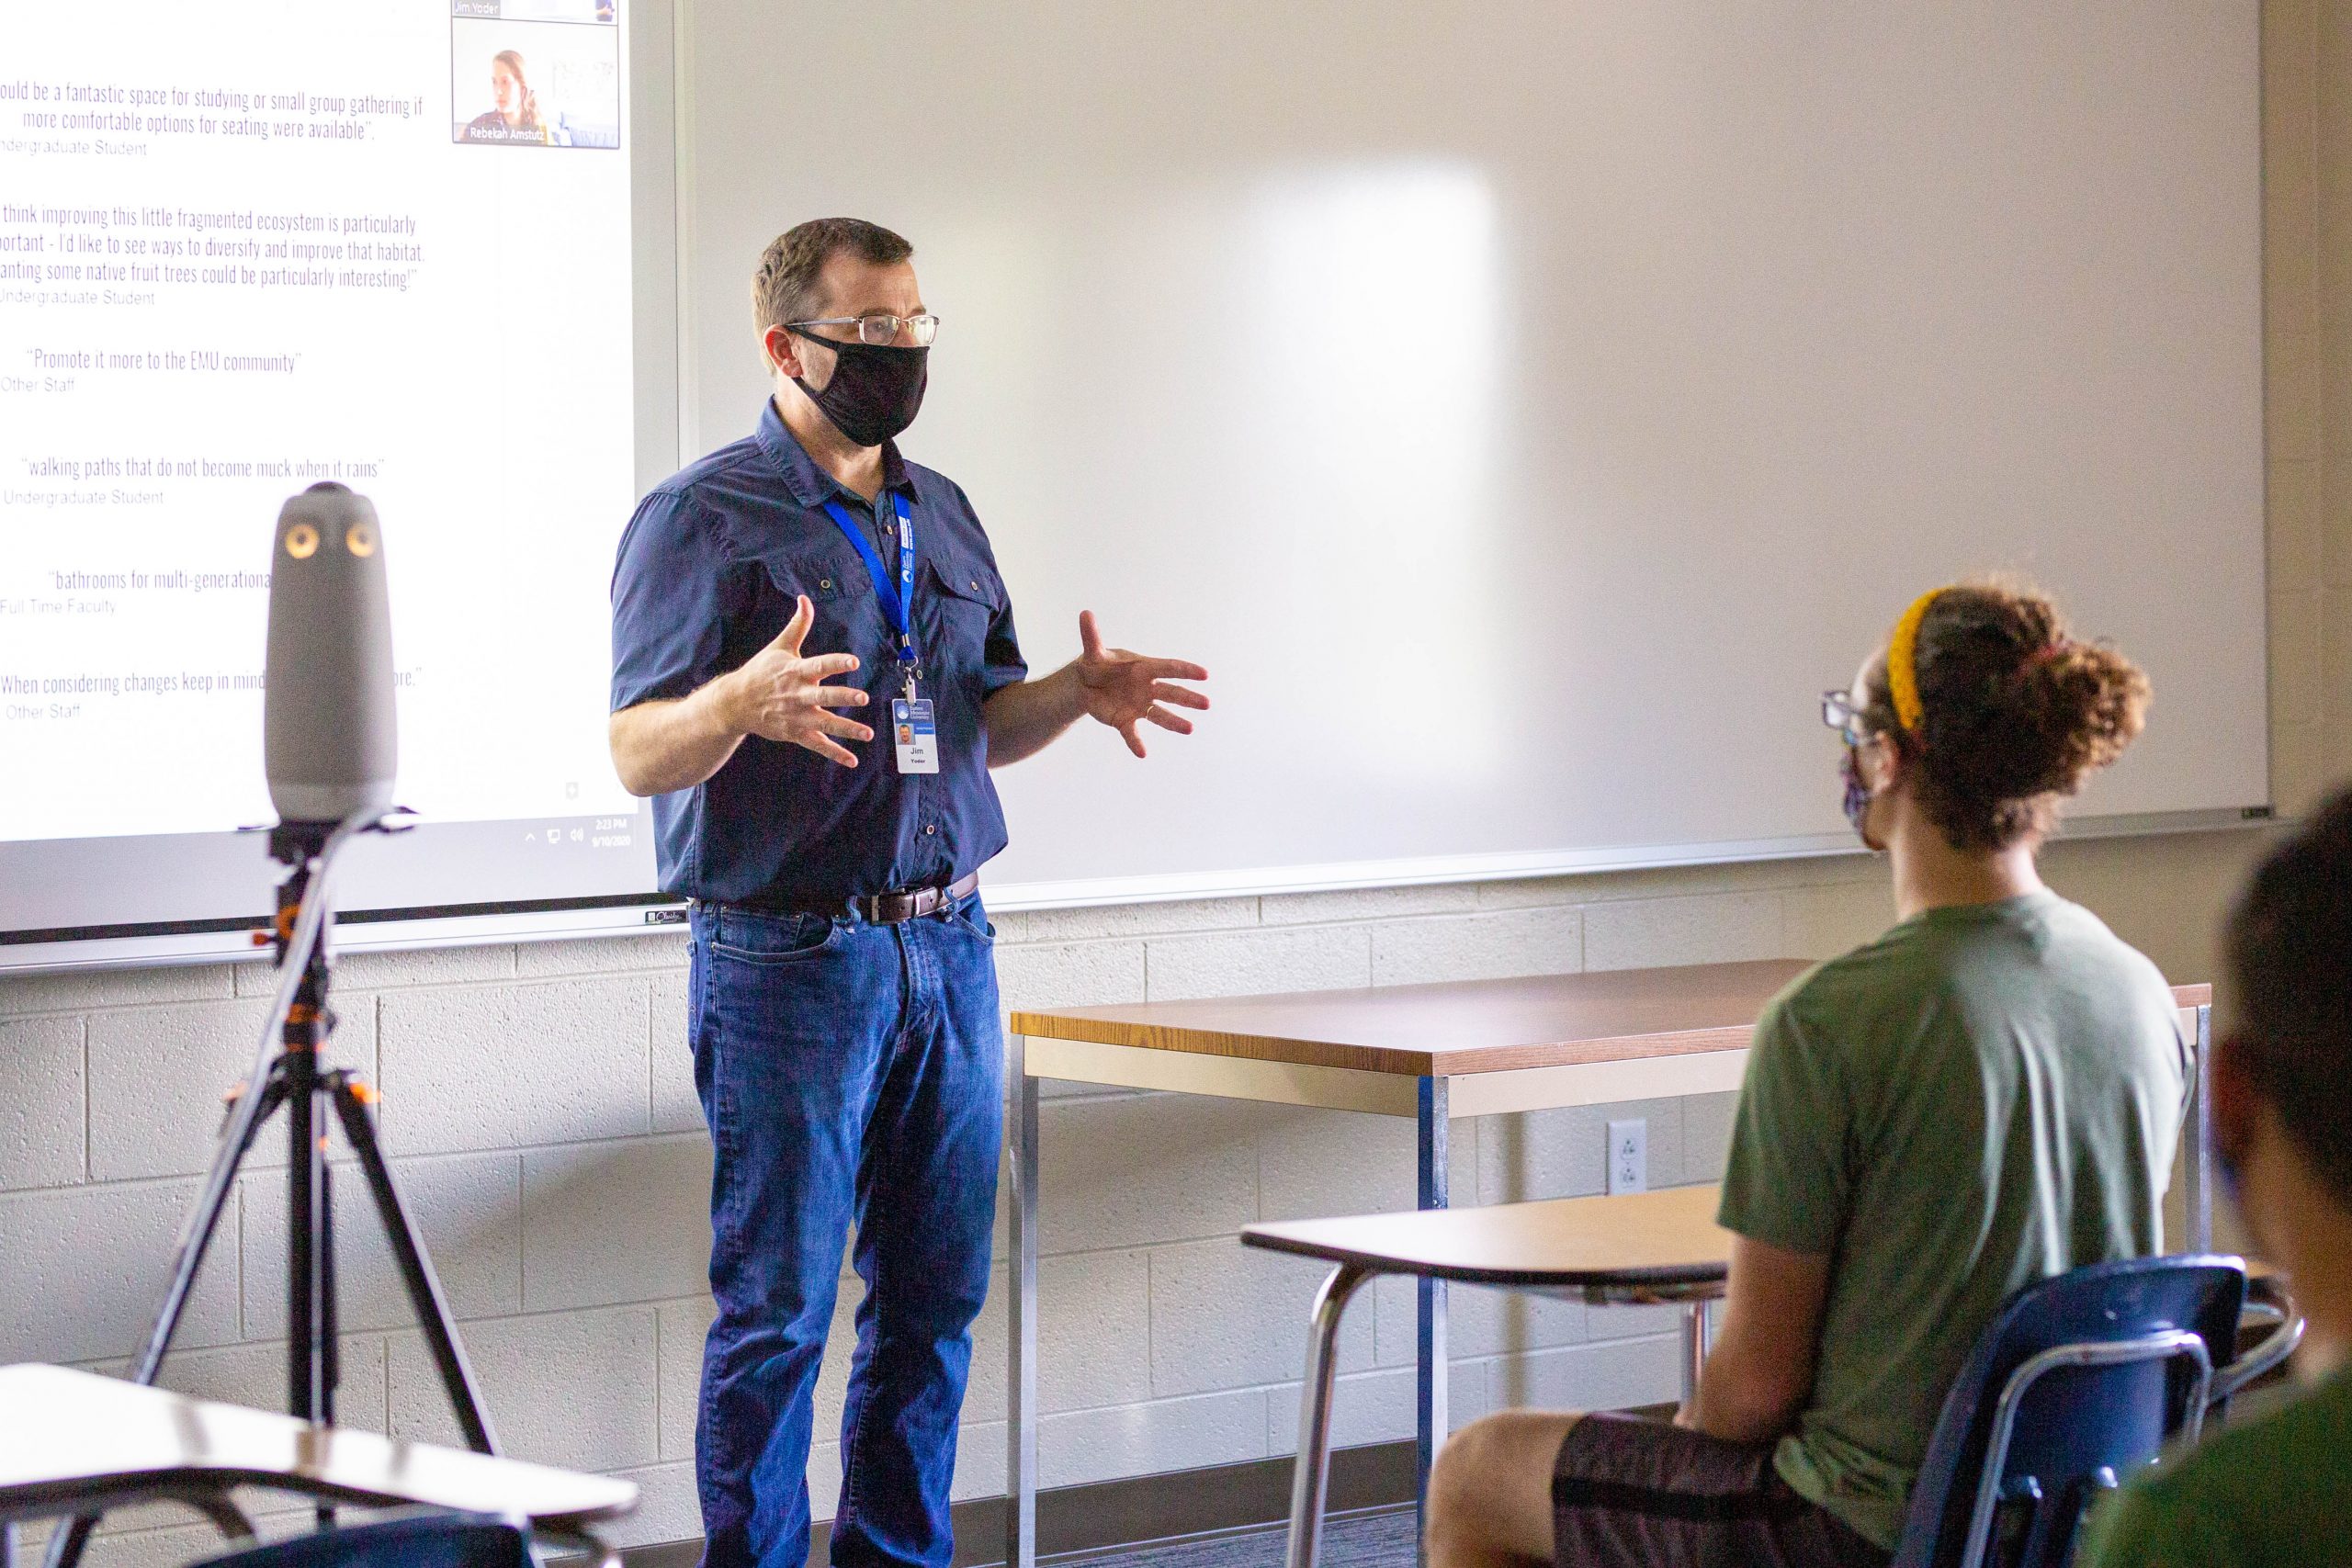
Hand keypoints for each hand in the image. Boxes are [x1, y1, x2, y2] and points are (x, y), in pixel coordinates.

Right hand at [721, 595, 871, 766]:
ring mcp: (796, 716)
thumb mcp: (779, 647)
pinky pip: (817, 745)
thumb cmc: (760, 672)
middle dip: (843, 697)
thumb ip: (798, 625)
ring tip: (867, 734)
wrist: (735, 703)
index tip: (853, 661)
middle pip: (823, 696)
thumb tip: (805, 599)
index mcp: (795, 672)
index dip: (836, 663)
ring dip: (846, 729)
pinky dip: (834, 753)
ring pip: (825, 724)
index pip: (819, 665)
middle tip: (862, 697)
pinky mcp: (795, 733)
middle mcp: (797, 695)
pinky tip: (852, 760)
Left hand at [1075, 610, 1208, 757]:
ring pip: (1160, 715)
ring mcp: (1139, 706)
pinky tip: (1142, 754)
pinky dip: (1136, 743)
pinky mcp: (1126, 721)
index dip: (1186, 671)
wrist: (1085, 686)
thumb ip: (1092, 636)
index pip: (1168, 668)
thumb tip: (1085, 613)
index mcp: (1143, 668)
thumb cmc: (1096, 665)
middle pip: (1171, 693)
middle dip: (1188, 698)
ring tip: (1190, 729)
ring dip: (1175, 722)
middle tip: (1207, 704)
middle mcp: (1146, 688)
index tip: (1205, 674)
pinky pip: (1132, 733)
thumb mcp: (1093, 652)